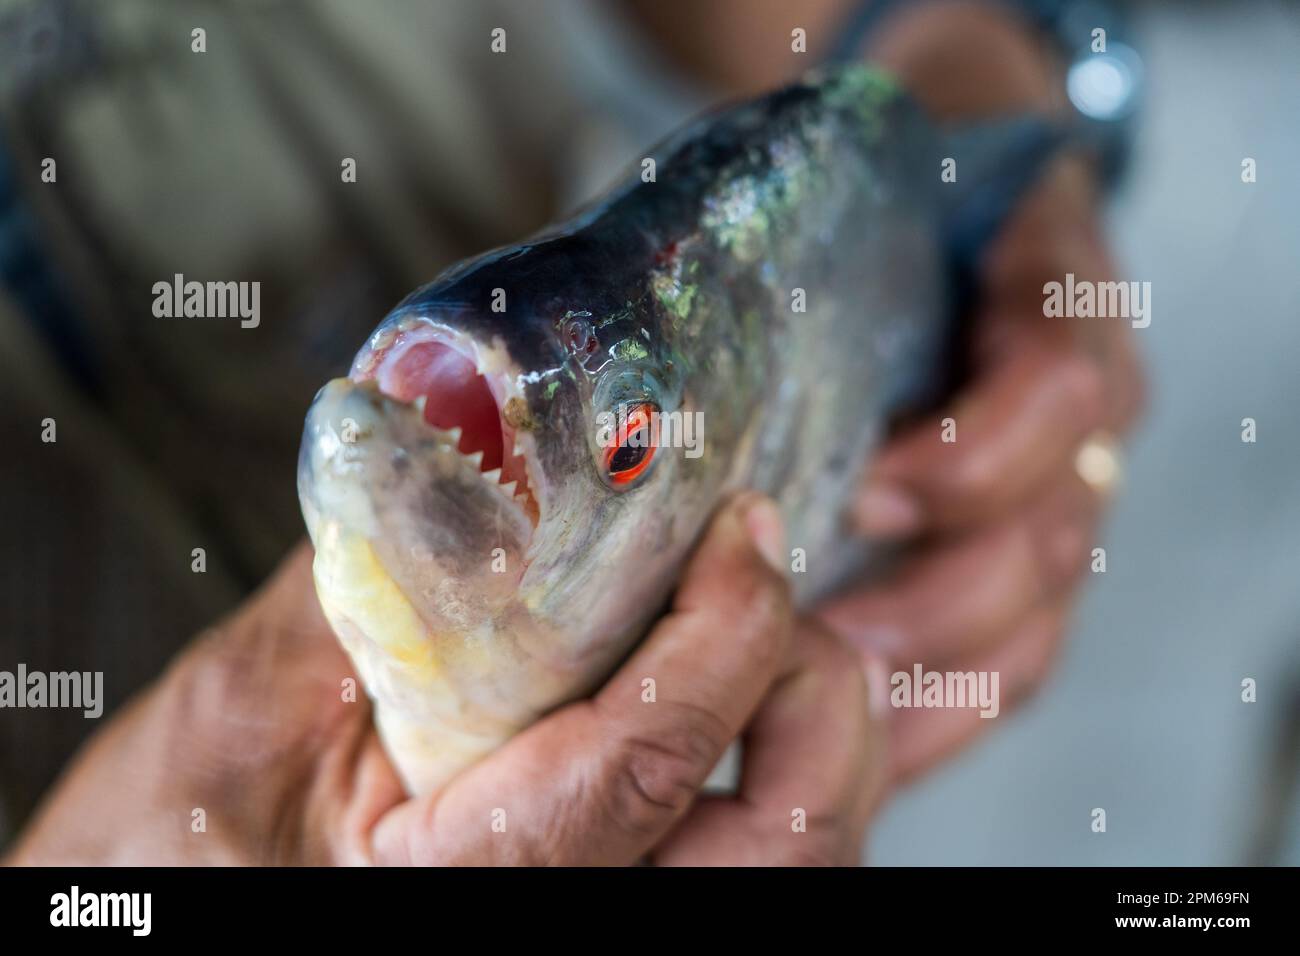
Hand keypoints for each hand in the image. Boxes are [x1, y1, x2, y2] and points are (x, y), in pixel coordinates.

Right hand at [8, 494, 884, 865]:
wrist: (157, 904)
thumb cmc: (168, 849)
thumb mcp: (243, 707)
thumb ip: (368, 583)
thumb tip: (476, 453)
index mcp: (460, 889)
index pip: (644, 767)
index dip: (723, 631)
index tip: (743, 530)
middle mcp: (552, 921)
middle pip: (785, 844)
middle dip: (815, 695)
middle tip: (768, 580)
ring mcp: (589, 919)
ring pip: (789, 864)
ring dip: (814, 736)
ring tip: (759, 630)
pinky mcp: (600, 901)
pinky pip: (747, 861)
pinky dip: (769, 767)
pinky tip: (730, 697)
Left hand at [816, 4, 1145, 783]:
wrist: (962, 199)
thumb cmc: (881, 199)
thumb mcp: (853, 185)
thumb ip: (779, 259)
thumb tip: (585, 355)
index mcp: (1045, 303)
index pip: (1061, 382)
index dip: (978, 457)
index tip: (871, 493)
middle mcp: (1075, 420)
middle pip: (1048, 538)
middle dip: (930, 606)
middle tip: (806, 649)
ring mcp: (1059, 502)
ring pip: (1031, 627)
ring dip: (924, 683)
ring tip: (807, 710)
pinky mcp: (1018, 570)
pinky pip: (1005, 669)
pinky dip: (930, 717)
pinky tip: (845, 743)